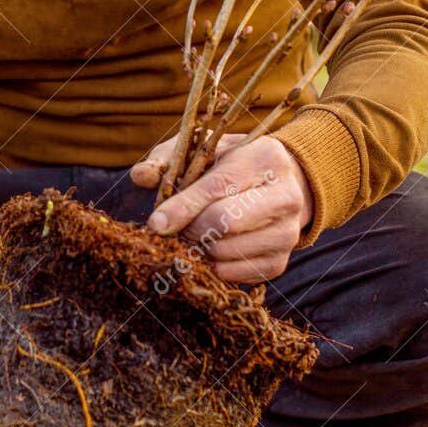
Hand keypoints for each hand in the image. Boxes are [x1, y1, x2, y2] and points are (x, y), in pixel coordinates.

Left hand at [129, 134, 313, 286]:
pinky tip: (210, 249)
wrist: (280, 188)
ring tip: (194, 236)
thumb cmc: (231, 166)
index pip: (218, 186)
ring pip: (226, 252)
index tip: (156, 223)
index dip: (183, 207)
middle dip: (191, 229)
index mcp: (265, 158)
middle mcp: (286, 196)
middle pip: (225, 222)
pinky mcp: (279, 262)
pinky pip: (234, 275)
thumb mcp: (203, 151)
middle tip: (178, 228)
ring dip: (199, 250)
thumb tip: (140, 176)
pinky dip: (212, 266)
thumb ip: (168, 159)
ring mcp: (287, 232)